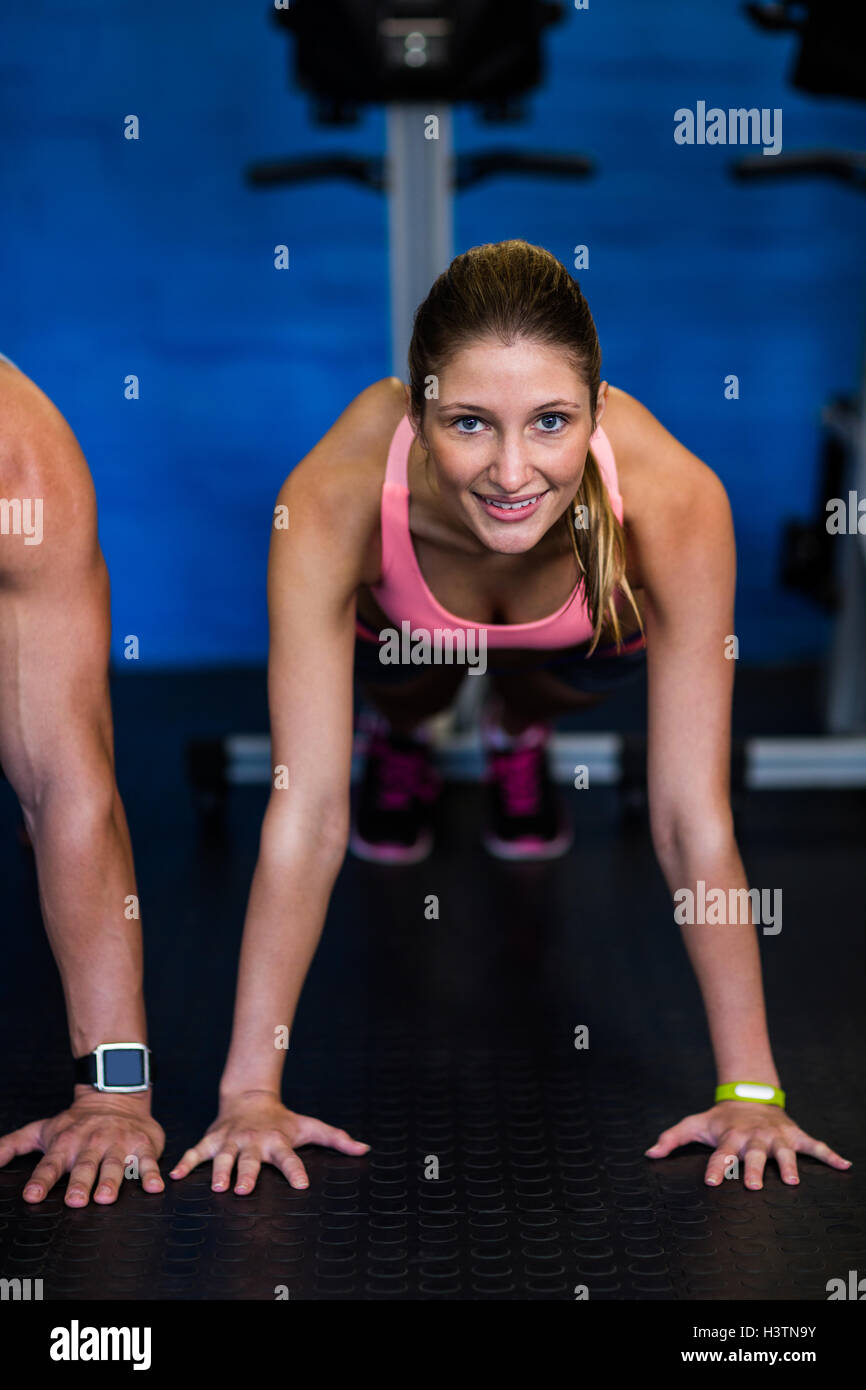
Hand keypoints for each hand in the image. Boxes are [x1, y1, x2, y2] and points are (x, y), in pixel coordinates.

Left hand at [0, 1090, 164, 1205]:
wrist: (116, 1095)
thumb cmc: (76, 1122)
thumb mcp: (41, 1130)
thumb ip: (12, 1145)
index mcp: (66, 1143)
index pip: (50, 1164)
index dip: (41, 1180)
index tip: (32, 1196)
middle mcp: (92, 1144)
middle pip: (85, 1166)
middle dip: (80, 1184)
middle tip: (76, 1201)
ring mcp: (118, 1144)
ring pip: (114, 1165)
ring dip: (111, 1181)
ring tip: (107, 1197)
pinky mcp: (142, 1145)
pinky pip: (148, 1162)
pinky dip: (152, 1174)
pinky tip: (154, 1186)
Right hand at [170, 1089, 369, 1192]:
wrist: (250, 1097)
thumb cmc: (282, 1120)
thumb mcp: (310, 1126)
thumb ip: (336, 1139)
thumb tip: (364, 1149)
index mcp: (277, 1141)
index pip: (290, 1158)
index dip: (296, 1171)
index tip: (301, 1185)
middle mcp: (253, 1142)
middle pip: (251, 1160)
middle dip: (247, 1173)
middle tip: (244, 1189)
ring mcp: (231, 1141)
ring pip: (224, 1157)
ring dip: (220, 1171)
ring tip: (218, 1186)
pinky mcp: (212, 1140)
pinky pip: (196, 1153)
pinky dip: (186, 1163)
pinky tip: (175, 1177)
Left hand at [645, 1102, 852, 1188]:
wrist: (749, 1096)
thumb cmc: (720, 1119)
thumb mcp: (695, 1123)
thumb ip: (672, 1138)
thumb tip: (649, 1153)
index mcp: (730, 1136)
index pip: (722, 1154)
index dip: (717, 1167)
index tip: (713, 1183)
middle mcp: (754, 1137)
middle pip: (754, 1155)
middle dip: (754, 1169)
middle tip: (754, 1186)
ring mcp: (776, 1136)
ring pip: (784, 1152)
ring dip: (788, 1165)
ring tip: (791, 1181)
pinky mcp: (795, 1136)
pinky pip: (815, 1146)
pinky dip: (830, 1155)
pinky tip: (845, 1166)